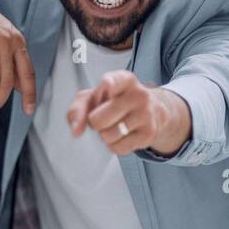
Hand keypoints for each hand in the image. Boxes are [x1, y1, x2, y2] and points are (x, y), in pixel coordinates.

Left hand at [66, 70, 191, 155]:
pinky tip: (123, 135)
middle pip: (98, 120)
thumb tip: (76, 131)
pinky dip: (114, 145)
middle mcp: (139, 95)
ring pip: (107, 136)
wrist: (152, 111)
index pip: (111, 82)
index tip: (107, 86)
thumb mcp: (94, 97)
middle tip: (105, 117)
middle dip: (95, 123)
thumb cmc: (116, 102)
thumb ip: (77, 109)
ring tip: (115, 125)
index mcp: (125, 79)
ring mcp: (146, 115)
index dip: (106, 86)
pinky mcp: (149, 134)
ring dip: (105, 135)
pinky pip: (118, 148)